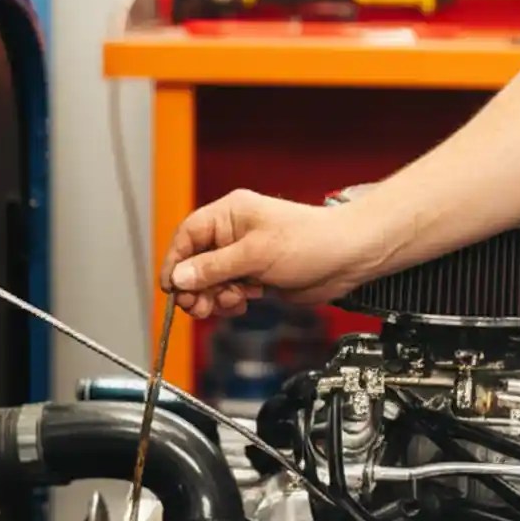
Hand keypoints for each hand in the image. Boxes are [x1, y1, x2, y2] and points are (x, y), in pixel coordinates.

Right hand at [159, 189, 382, 318]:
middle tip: (196, 305)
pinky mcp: (257, 275)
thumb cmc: (312, 241)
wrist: (348, 258)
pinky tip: (241, 303)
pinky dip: (229, 301)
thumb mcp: (255, 254)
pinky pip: (230, 290)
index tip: (171, 286)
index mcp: (230, 215)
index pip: (188, 236)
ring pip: (212, 280)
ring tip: (225, 303)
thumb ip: (214, 267)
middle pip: (196, 262)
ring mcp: (245, 256)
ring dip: (213, 296)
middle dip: (194, 285)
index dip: (175, 261)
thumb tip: (180, 276)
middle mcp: (234, 233)